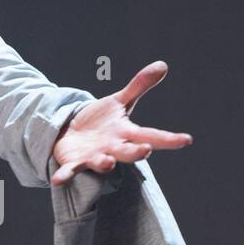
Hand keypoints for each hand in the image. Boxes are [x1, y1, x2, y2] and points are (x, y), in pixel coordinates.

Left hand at [50, 60, 192, 185]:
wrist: (75, 134)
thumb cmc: (102, 121)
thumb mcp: (119, 101)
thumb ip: (138, 86)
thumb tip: (162, 64)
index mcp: (127, 134)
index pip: (152, 135)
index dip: (169, 139)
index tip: (186, 139)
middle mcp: (114, 148)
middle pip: (128, 152)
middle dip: (137, 152)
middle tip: (146, 149)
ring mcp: (94, 157)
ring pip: (102, 163)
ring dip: (104, 163)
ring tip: (108, 162)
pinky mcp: (74, 162)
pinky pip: (69, 170)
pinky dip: (64, 175)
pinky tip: (57, 180)